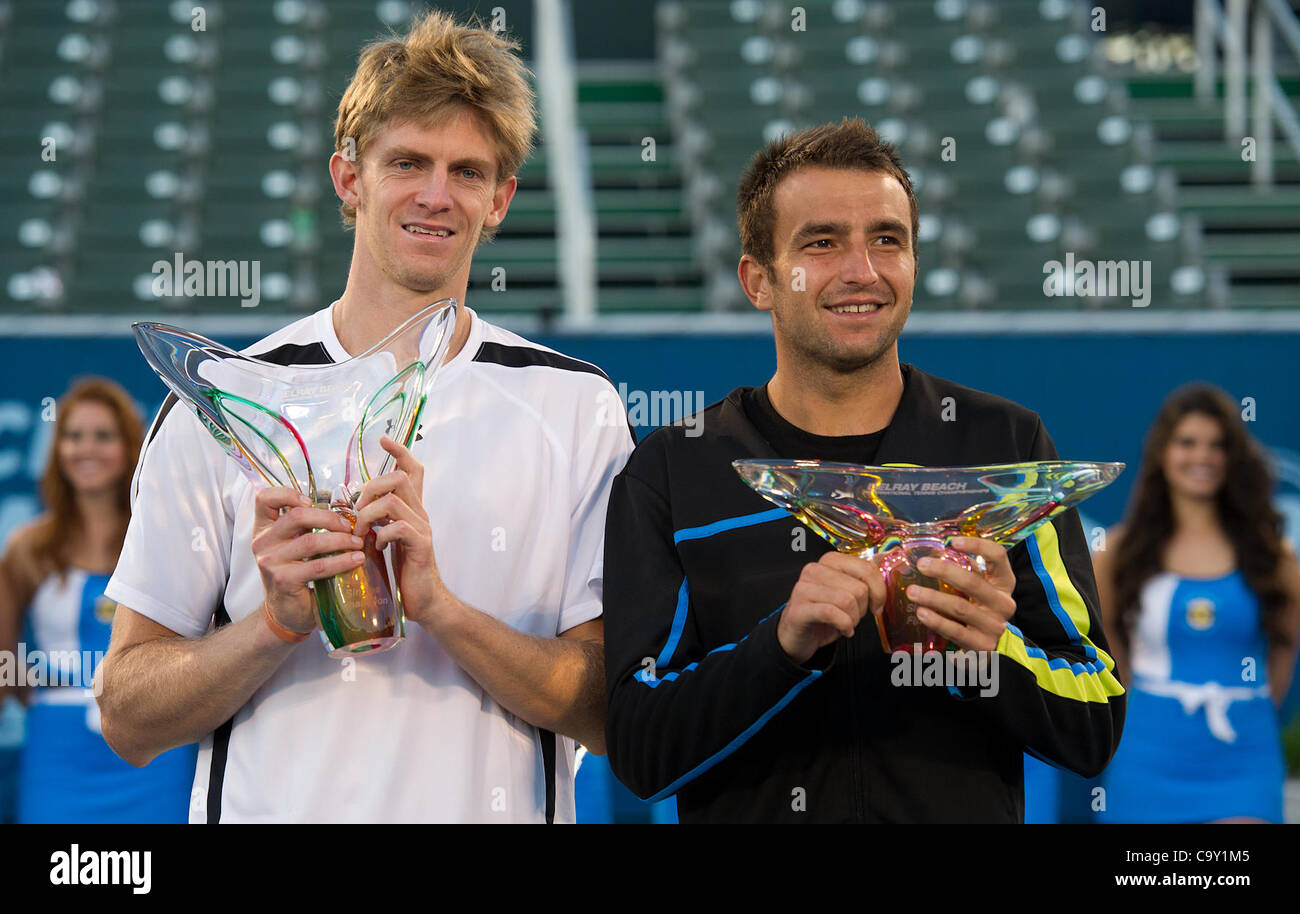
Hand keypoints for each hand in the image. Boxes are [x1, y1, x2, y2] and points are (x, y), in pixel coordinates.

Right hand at [251, 487, 364, 635]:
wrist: (287, 612)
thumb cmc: (297, 573)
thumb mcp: (294, 546)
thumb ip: (308, 527)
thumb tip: (348, 512)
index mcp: (264, 528)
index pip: (264, 499)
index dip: (288, 493)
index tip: (311, 501)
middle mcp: (263, 542)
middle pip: (297, 516)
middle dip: (330, 518)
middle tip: (350, 526)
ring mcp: (270, 562)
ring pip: (311, 541)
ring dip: (341, 540)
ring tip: (358, 543)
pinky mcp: (283, 580)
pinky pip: (318, 566)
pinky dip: (342, 561)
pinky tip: (356, 560)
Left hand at [353, 435, 445, 627]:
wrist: (424, 601)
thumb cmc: (402, 573)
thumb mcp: (385, 542)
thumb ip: (375, 523)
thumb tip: (350, 511)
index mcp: (412, 510)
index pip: (412, 470)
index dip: (399, 451)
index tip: (384, 439)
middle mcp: (421, 514)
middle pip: (399, 477)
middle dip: (371, 488)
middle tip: (359, 510)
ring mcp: (423, 529)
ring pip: (393, 500)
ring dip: (369, 513)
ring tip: (361, 531)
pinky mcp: (421, 546)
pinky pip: (398, 527)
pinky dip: (380, 535)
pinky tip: (376, 548)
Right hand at [778, 552, 885, 664]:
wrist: (797, 634)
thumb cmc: (825, 614)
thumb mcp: (847, 593)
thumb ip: (864, 580)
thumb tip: (888, 574)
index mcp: (830, 561)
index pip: (866, 567)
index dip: (879, 590)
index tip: (876, 605)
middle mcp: (815, 569)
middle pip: (859, 588)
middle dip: (862, 609)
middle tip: (853, 616)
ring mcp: (803, 588)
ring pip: (847, 600)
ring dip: (853, 619)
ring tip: (846, 623)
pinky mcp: (798, 609)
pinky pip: (831, 613)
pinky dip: (844, 625)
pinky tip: (844, 630)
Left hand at [908, 536, 1016, 651]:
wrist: (988, 646)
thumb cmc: (977, 607)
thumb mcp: (979, 587)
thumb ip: (964, 570)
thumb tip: (930, 551)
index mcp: (1004, 582)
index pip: (998, 556)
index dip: (977, 545)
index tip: (953, 542)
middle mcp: (1003, 603)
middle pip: (973, 582)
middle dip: (944, 571)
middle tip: (921, 565)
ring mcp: (995, 626)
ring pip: (960, 608)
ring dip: (933, 598)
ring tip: (912, 591)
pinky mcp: (982, 646)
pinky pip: (956, 631)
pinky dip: (937, 621)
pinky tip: (921, 612)